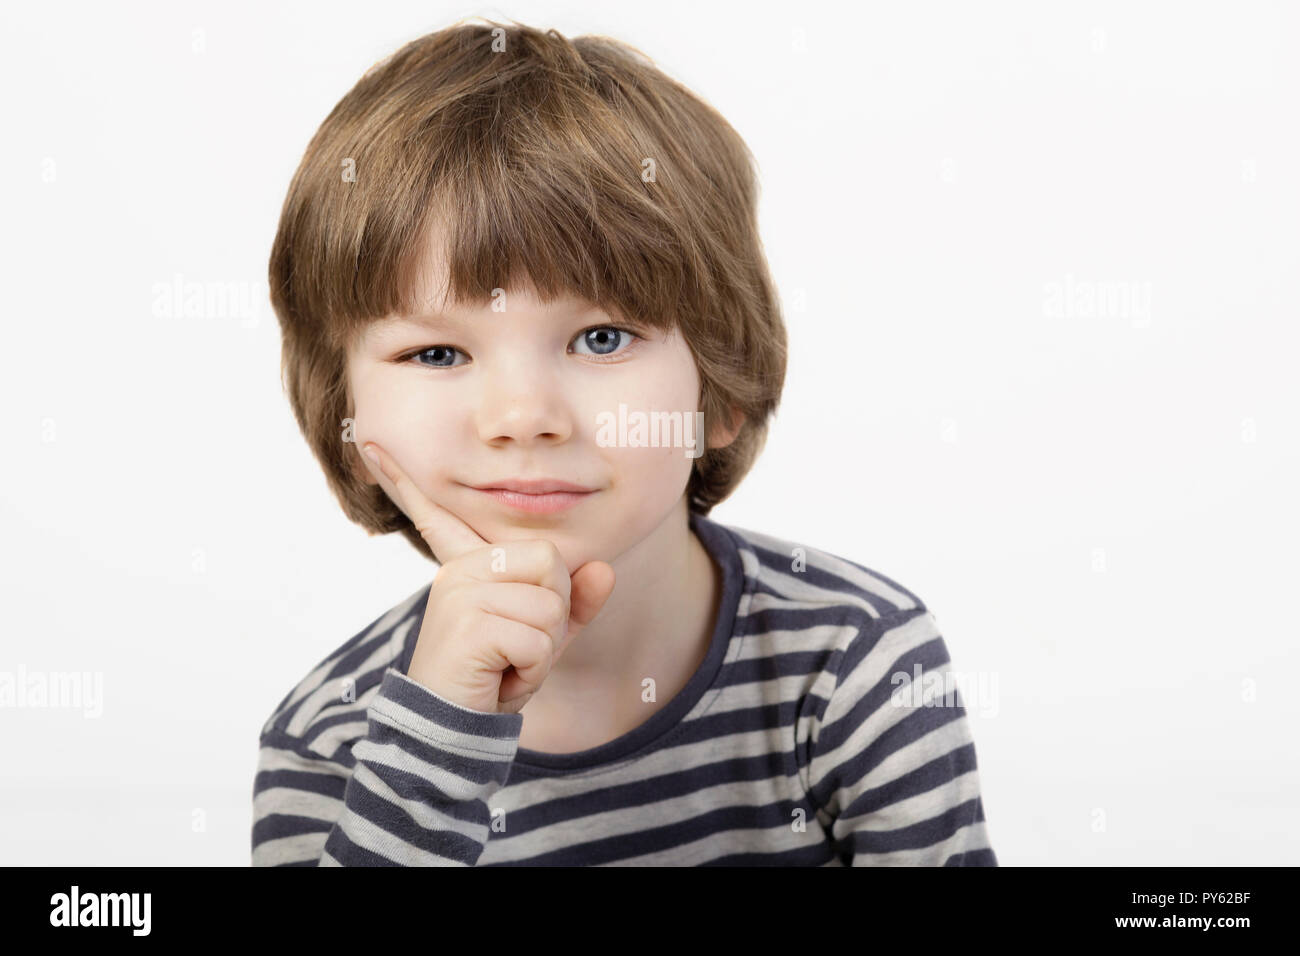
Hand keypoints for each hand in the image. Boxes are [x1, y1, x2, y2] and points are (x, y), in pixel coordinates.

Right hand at [361, 441, 615, 714]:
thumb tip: (604, 569)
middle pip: (552, 564)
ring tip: (505, 665)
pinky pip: (538, 638)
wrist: (451, 734)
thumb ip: (572, 603)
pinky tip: (498, 678)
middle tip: (514, 649)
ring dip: (542, 650)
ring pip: (551, 605)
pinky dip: (532, 670)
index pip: (443, 517)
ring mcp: (461, 593)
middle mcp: (461, 570)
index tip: (369, 443)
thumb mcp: (540, 639)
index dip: (406, 481)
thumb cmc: (492, 680)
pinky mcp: (470, 623)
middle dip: (552, 616)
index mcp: (469, 567)